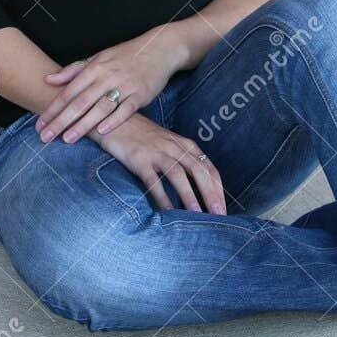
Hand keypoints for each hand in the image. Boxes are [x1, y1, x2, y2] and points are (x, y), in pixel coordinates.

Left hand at [35, 28, 182, 145]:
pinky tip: (102, 132)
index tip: (39, 124)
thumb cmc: (125, 56)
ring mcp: (124, 85)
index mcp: (94, 68)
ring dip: (83, 124)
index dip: (52, 109)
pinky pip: (125, 110)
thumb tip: (48, 79)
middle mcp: (107, 76)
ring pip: (100, 107)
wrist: (158, 49)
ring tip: (67, 139)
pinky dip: (114, 120)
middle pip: (80, 102)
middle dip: (61, 120)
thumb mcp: (98, 58)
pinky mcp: (140, 94)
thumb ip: (73, 70)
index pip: (68, 91)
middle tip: (45, 137)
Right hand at [94, 112, 226, 215]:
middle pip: (199, 171)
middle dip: (211, 195)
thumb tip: (198, 188)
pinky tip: (167, 212)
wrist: (114, 120)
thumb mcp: (168, 144)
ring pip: (179, 175)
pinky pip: (153, 180)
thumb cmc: (142, 136)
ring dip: (190, 197)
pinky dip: (162, 197)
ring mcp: (156, 152)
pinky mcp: (139, 159)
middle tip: (218, 216)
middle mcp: (174, 147)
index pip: (209, 168)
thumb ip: (183, 160)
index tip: (222, 209)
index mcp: (185, 145)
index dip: (218, 190)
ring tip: (197, 217)